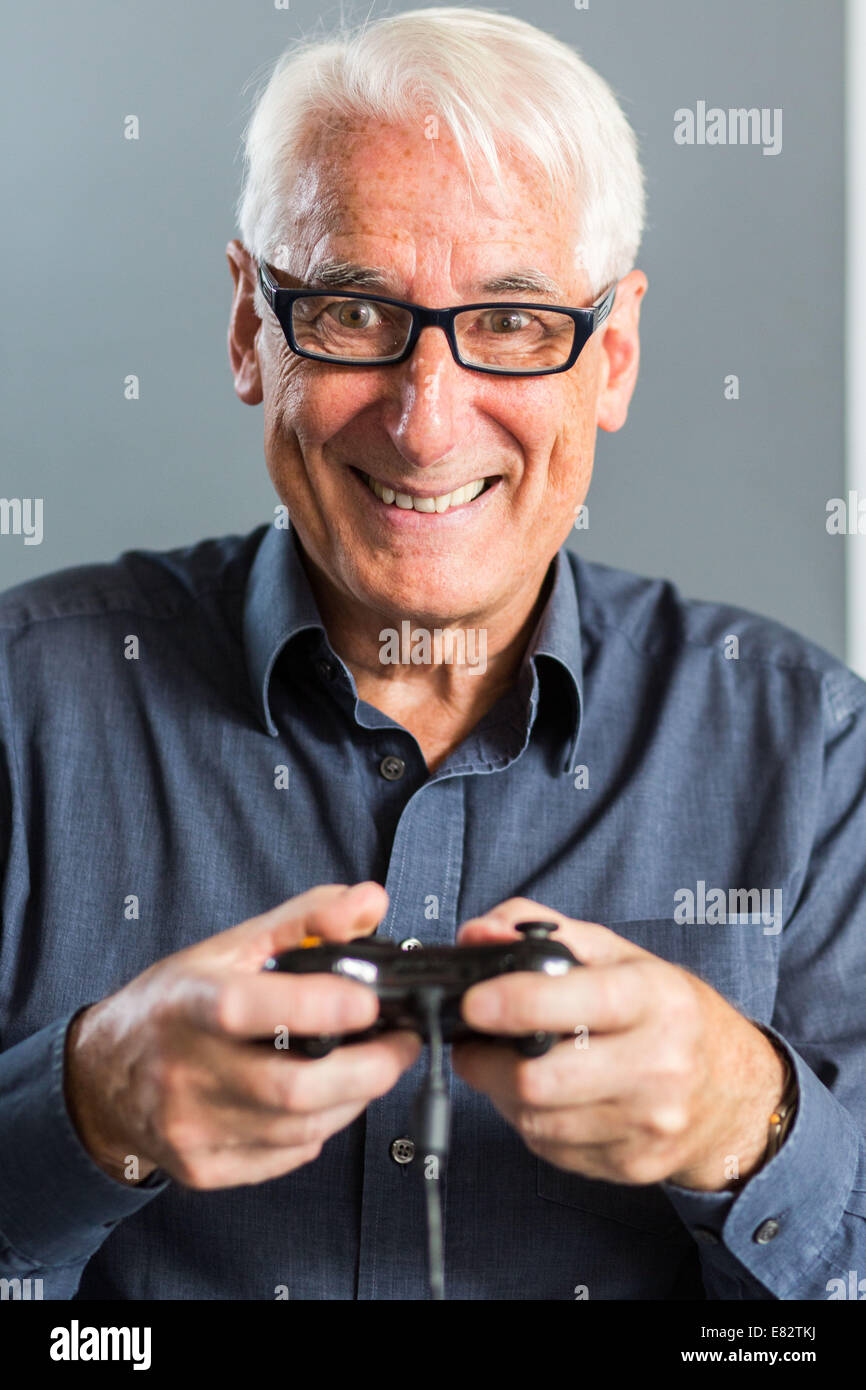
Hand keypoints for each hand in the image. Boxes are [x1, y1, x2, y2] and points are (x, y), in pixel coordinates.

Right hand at [64, 882, 420, 1188]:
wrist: (104, 1075)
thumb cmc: (173, 1005)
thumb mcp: (230, 948)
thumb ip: (306, 921)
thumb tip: (370, 902)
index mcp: (188, 1005)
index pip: (251, 1009)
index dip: (318, 1007)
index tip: (370, 1001)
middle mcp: (184, 1072)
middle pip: (292, 1088)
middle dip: (368, 1069)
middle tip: (402, 1043)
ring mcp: (192, 1129)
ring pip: (301, 1128)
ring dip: (354, 1098)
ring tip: (371, 1066)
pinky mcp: (205, 1169)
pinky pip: (287, 1157)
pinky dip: (321, 1128)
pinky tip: (324, 1099)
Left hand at [452, 898, 785, 1190]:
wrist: (735, 1091)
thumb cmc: (666, 1012)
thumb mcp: (617, 954)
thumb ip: (540, 930)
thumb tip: (477, 934)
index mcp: (657, 1000)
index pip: (582, 1003)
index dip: (517, 1003)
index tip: (474, 1001)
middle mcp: (659, 1066)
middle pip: (542, 1078)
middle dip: (487, 1059)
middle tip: (472, 1038)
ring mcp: (648, 1124)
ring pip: (536, 1118)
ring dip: (502, 1090)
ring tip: (508, 1062)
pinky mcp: (631, 1166)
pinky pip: (550, 1146)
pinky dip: (529, 1119)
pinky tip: (542, 1095)